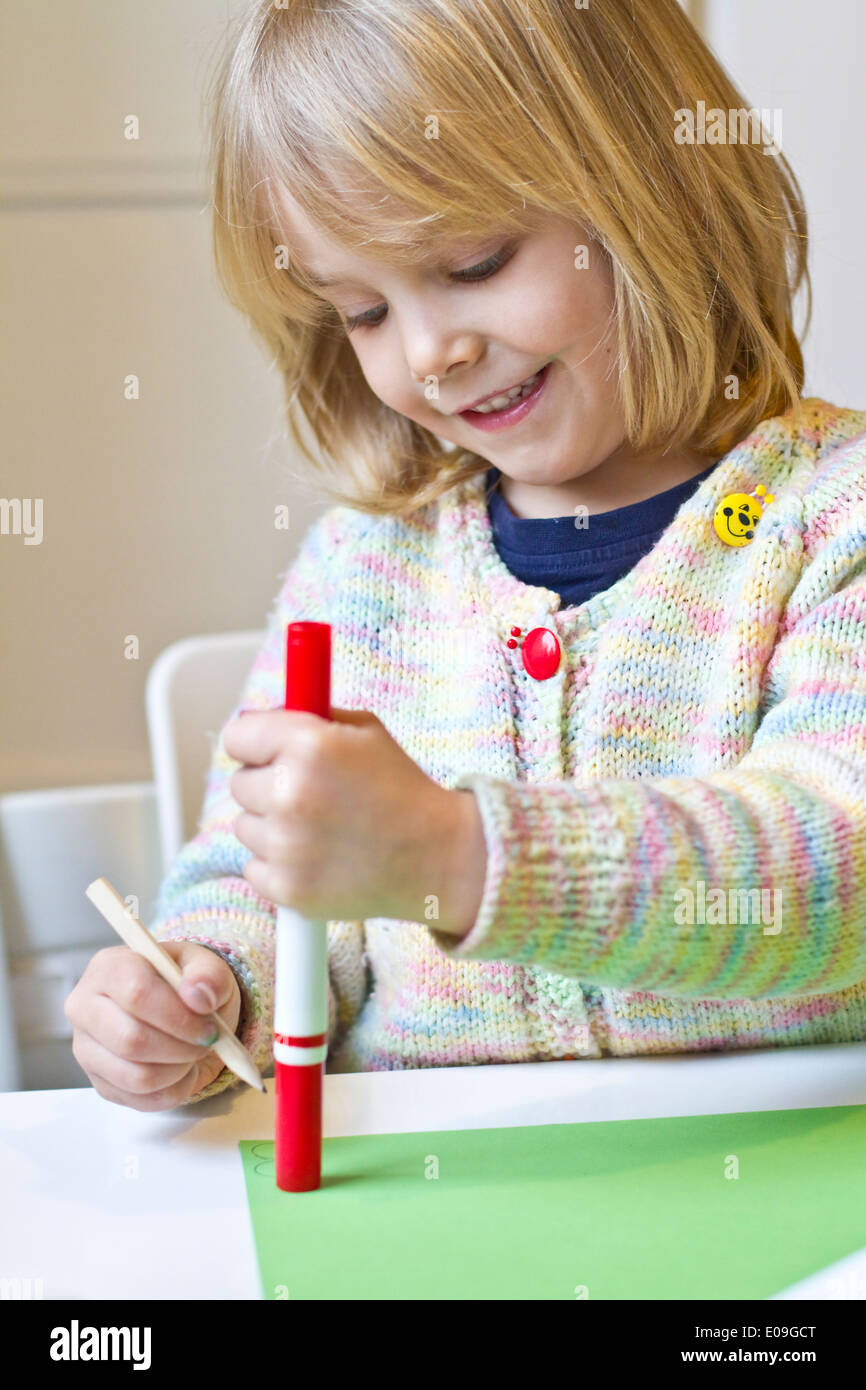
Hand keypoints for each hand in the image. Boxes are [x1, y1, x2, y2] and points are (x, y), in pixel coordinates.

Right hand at [64, 941, 240, 1110]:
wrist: (178, 1009)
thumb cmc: (185, 984)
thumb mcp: (206, 967)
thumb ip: (209, 975)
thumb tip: (199, 996)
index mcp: (109, 967)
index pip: (137, 994)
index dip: (178, 1017)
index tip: (208, 1027)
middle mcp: (85, 1006)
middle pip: (131, 1040)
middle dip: (181, 1048)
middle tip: (206, 1042)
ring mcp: (86, 1048)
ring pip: (136, 1076)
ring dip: (179, 1071)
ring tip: (193, 1053)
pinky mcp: (98, 1082)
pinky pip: (139, 1099)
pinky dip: (172, 1090)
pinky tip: (181, 1069)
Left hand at [223, 707, 485, 932]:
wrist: (437, 855)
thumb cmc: (400, 788)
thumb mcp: (365, 731)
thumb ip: (309, 718)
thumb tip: (257, 721)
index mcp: (308, 746)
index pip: (237, 736)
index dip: (255, 742)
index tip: (268, 752)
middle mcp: (290, 793)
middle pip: (239, 783)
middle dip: (268, 785)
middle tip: (312, 794)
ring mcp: (286, 846)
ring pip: (244, 827)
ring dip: (272, 827)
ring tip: (321, 828)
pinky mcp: (288, 888)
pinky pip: (254, 867)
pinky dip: (278, 864)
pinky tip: (317, 857)